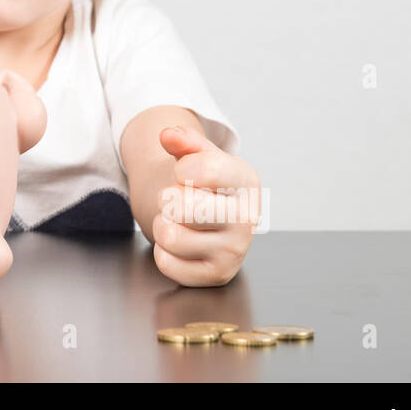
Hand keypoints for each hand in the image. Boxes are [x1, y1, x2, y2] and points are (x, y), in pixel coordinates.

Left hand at [149, 126, 260, 286]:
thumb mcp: (196, 156)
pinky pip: (166, 263)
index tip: (186, 173)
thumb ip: (183, 141)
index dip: (181, 169)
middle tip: (179, 201)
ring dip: (163, 225)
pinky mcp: (217, 275)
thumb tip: (168, 135)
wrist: (207, 219)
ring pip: (170, 237)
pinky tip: (180, 243)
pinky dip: (162, 252)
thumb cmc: (202, 185)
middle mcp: (247, 219)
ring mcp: (234, 251)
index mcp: (247, 182)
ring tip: (179, 221)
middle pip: (182, 207)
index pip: (204, 169)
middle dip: (167, 199)